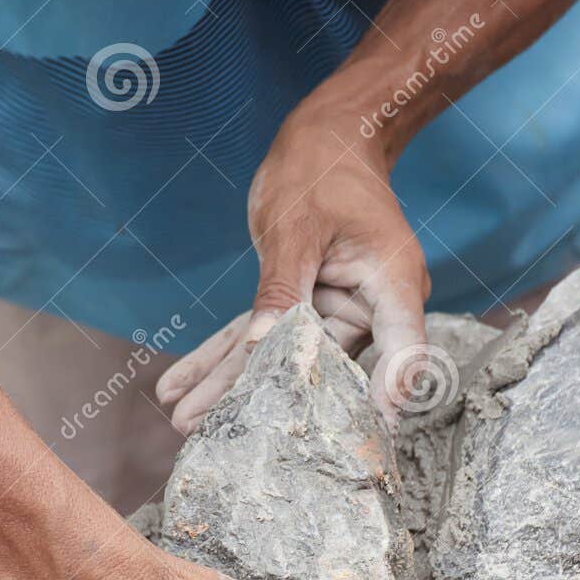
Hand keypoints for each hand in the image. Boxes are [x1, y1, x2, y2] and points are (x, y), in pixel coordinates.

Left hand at [157, 109, 430, 433]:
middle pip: (321, 367)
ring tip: (182, 419)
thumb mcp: (296, 228)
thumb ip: (281, 290)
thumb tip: (264, 347)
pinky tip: (181, 384)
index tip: (357, 440)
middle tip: (209, 434)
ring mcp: (337, 310)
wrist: (327, 139)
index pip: (398, 349)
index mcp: (390, 283)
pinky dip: (222, 356)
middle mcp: (369, 306)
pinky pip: (261, 336)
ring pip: (281, 358)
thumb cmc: (322, 171)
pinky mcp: (304, 304)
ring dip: (230, 385)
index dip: (382, 396)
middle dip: (263, 399)